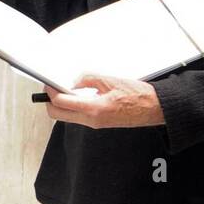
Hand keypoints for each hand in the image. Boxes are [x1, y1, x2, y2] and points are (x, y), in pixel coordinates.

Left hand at [43, 75, 164, 127]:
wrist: (155, 109)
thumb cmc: (138, 95)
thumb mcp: (110, 80)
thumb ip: (88, 79)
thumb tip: (73, 82)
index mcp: (94, 109)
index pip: (61, 103)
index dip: (51, 93)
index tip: (48, 84)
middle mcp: (92, 120)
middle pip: (58, 115)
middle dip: (50, 102)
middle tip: (51, 88)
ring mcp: (95, 124)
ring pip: (67, 117)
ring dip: (61, 104)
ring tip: (64, 89)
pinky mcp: (98, 123)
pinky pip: (77, 117)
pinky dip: (72, 107)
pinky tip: (76, 95)